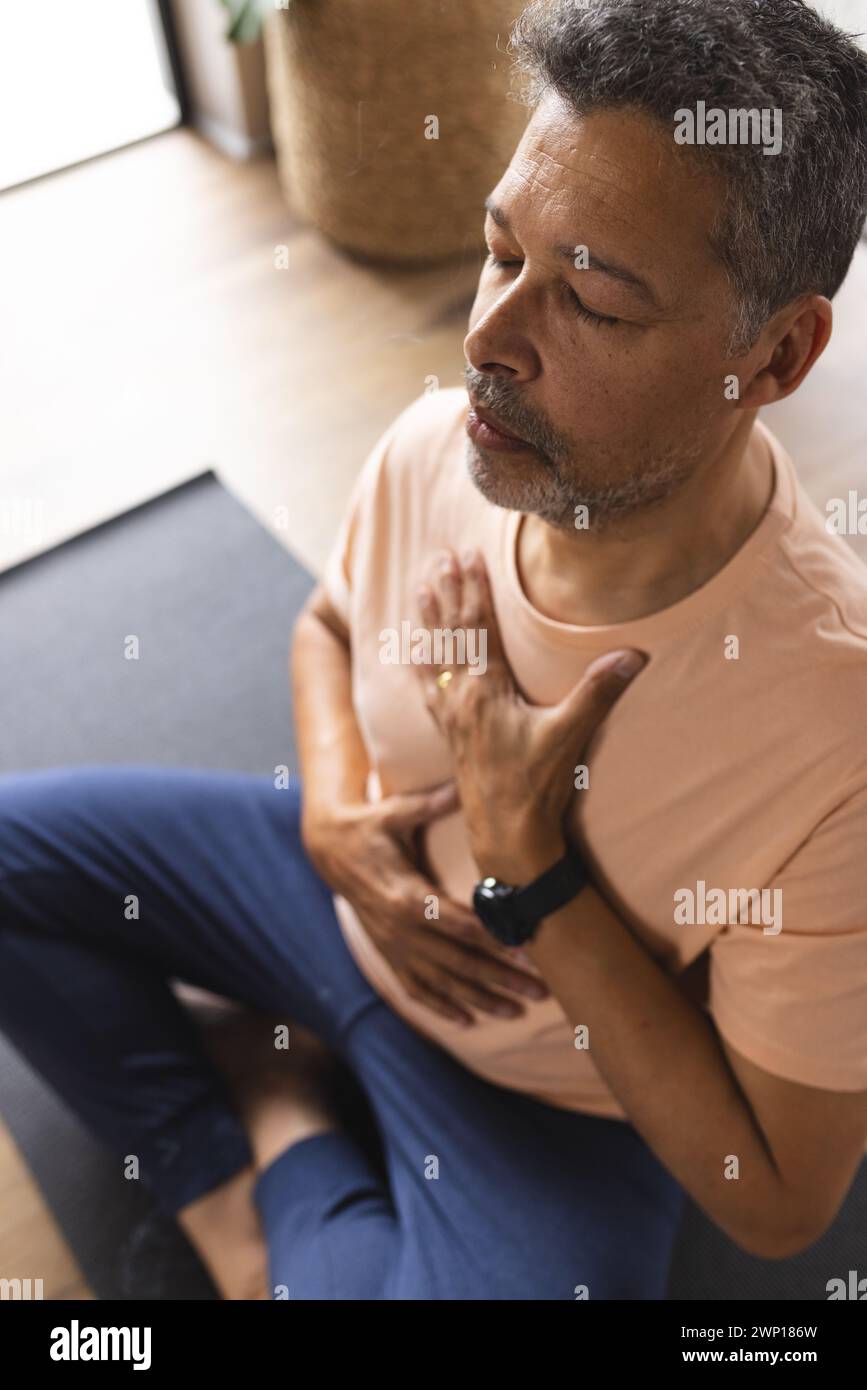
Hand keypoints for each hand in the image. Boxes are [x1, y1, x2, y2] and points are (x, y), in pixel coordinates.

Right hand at [301, 784, 550, 1026]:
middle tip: (540, 991)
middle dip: (501, 978)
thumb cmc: (369, 826)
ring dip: (480, 1000)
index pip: (459, 924)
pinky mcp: (387, 954)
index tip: (527, 949)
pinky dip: (442, 1007)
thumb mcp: (396, 811)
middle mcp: (401, 930)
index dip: (494, 939)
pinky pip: (416, 989)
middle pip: (459, 962)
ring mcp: (393, 947)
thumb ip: (432, 803)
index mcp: (406, 895)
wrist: (327, 850)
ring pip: (442, 983)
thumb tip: (467, 783)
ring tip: (516, 1012)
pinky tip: (469, 1022)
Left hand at [415, 549, 646, 881]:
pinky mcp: (449, 735)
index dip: (474, 589)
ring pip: (434, 656)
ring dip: (428, 620)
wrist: (506, 835)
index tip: (467, 556)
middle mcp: (461, 698)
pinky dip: (420, 664)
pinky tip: (413, 653)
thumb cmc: (535, 787)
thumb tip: (632, 655)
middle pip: (452, 633)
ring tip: (420, 587)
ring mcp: (451, 717)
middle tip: (441, 557)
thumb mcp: (569, 736)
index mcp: (486, 691)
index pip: (478, 627)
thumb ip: (597, 692)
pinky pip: (427, 688)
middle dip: (449, 592)